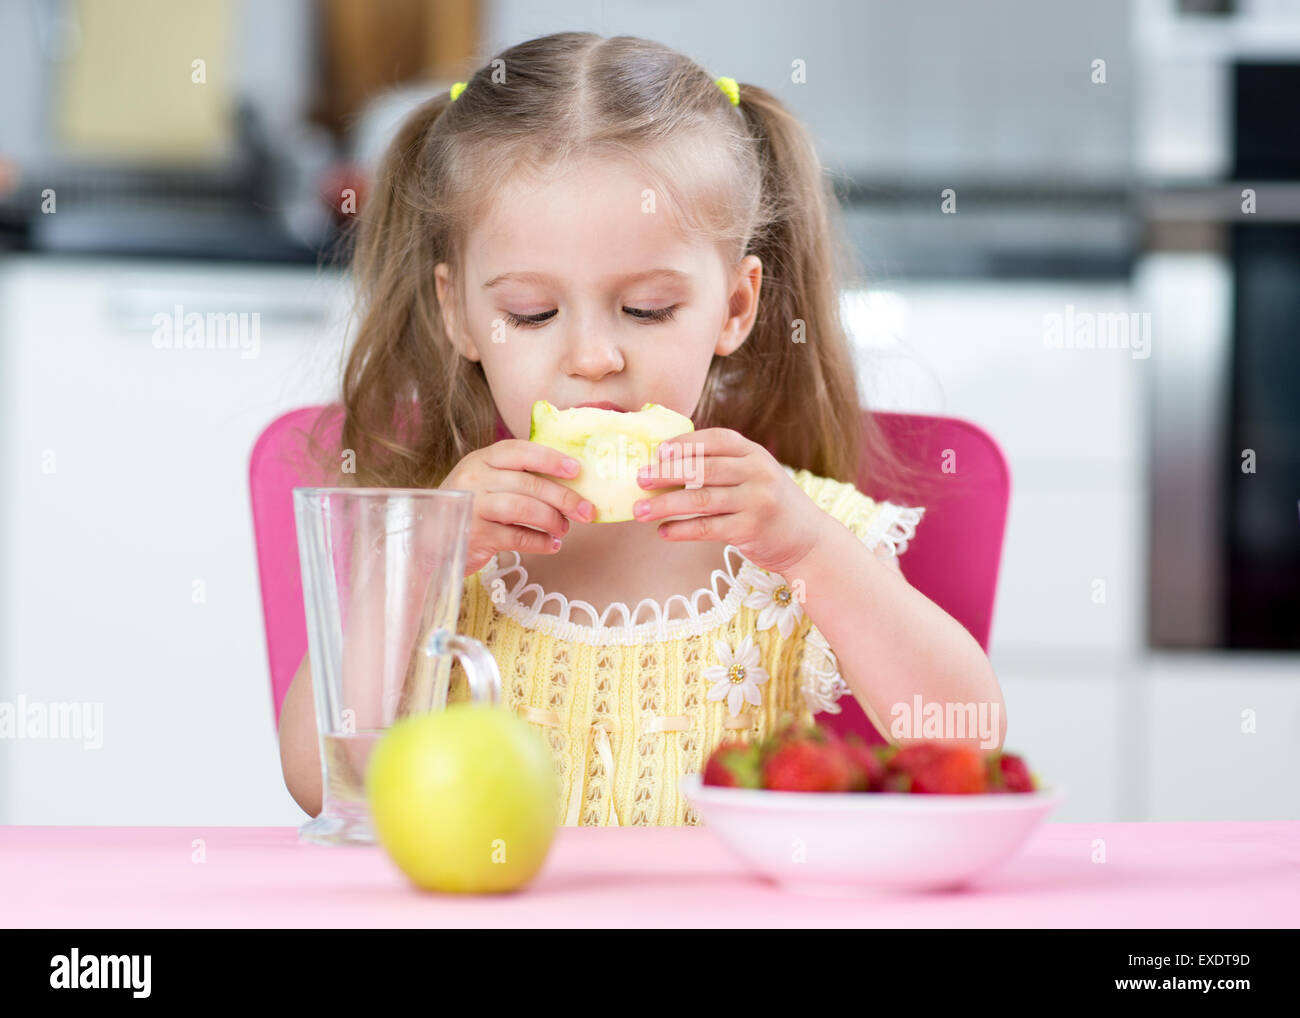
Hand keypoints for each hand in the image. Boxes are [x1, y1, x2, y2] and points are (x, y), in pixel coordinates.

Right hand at [439, 440, 595, 575]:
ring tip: (564, 529)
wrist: (428, 540)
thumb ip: (515, 477)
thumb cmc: (469, 509)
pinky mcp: (476, 534)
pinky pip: (518, 536)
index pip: (519, 450)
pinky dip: (541, 542)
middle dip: (565, 498)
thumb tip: (568, 481)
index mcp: (480, 459)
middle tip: (586, 511)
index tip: (577, 470)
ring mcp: (474, 506)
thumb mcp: (484, 483)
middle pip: (529, 483)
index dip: (551, 458)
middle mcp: (475, 478)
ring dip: (553, 520)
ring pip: (526, 508)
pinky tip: (552, 545)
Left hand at [632, 428, 829, 576]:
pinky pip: (706, 528)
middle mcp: (757, 473)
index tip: (657, 451)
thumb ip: (724, 466)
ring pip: (700, 499)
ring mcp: (755, 501)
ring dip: (665, 505)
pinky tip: (663, 531)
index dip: (684, 443)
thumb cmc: (770, 504)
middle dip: (666, 472)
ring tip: (639, 511)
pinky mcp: (750, 529)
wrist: (808, 540)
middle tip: (639, 478)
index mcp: (755, 454)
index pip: (715, 440)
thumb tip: (666, 464)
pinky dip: (681, 529)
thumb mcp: (755, 475)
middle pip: (703, 468)